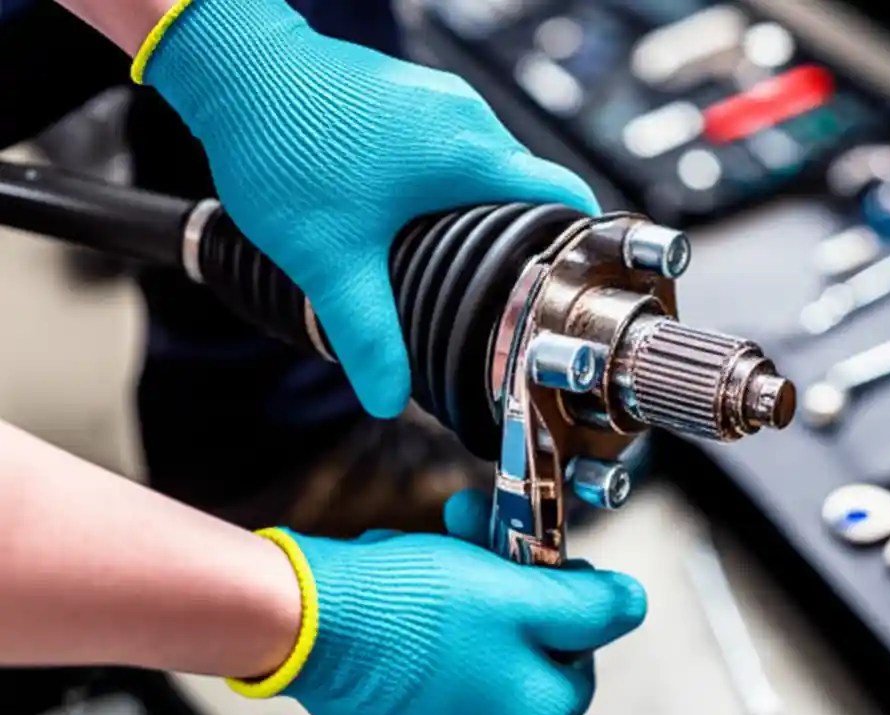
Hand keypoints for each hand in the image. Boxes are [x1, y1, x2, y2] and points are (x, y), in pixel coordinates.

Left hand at [139, 0, 598, 417]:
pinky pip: (449, 143)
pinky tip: (399, 209)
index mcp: (471, 155)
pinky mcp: (408, 93)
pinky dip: (440, 181)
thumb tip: (387, 396)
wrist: (230, 64)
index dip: (578, 243)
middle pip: (524, 188)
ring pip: (482, 165)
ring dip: (471, 209)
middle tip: (495, 288)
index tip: (575, 278)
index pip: (564, 196)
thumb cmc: (283, 143)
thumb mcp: (330, 260)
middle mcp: (467, 118)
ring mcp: (437, 98)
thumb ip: (366, 334)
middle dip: (513, 239)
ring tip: (440, 253)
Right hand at [244, 490, 645, 714]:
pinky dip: (435, 600)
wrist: (307, 618)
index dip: (567, 591)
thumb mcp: (522, 596)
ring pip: (483, 630)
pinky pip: (438, 643)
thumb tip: (634, 603)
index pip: (582, 649)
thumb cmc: (414, 611)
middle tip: (490, 532)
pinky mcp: (403, 701)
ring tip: (447, 536)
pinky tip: (414, 566)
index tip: (543, 558)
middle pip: (530, 637)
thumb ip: (591, 607)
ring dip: (474, 574)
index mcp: (535, 712)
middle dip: (513, 573)